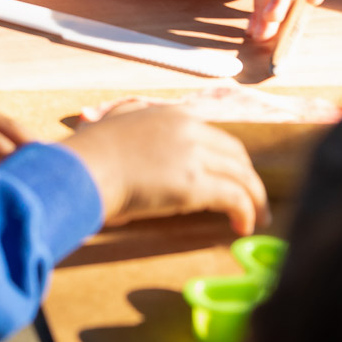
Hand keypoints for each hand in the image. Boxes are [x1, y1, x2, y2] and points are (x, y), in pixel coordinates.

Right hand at [59, 106, 268, 235]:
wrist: (83, 169)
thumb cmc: (89, 156)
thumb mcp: (115, 124)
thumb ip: (132, 122)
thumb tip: (135, 131)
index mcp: (172, 114)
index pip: (215, 135)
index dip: (230, 158)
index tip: (234, 175)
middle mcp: (189, 129)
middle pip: (235, 154)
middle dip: (248, 178)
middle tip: (253, 199)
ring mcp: (194, 155)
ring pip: (241, 175)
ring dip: (254, 198)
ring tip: (257, 218)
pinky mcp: (195, 184)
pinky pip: (234, 197)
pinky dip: (245, 212)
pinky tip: (243, 227)